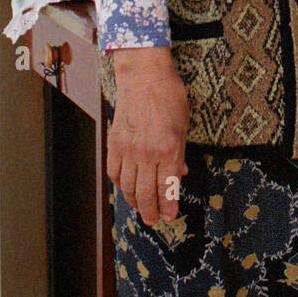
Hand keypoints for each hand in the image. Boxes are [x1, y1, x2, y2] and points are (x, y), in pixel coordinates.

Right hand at [107, 47, 189, 225]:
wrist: (144, 76)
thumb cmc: (168, 96)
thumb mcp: (183, 126)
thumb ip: (179, 154)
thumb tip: (178, 175)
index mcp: (168, 149)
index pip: (167, 187)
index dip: (168, 206)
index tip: (169, 217)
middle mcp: (146, 152)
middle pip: (145, 193)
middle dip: (150, 211)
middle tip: (154, 220)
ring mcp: (127, 149)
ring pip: (127, 186)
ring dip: (134, 202)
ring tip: (141, 209)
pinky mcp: (114, 143)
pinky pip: (114, 172)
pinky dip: (119, 184)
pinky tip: (125, 188)